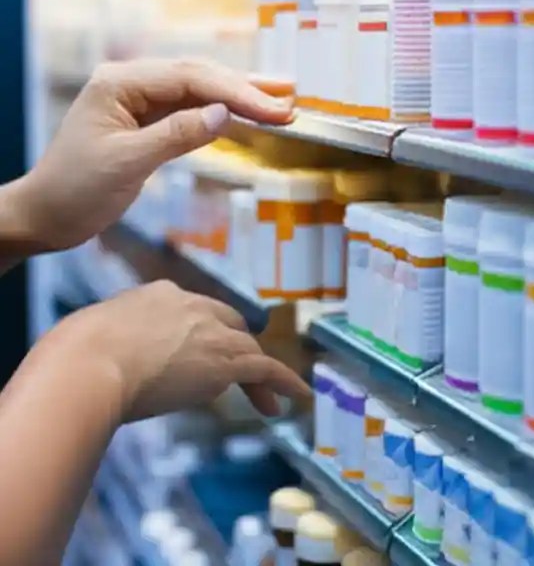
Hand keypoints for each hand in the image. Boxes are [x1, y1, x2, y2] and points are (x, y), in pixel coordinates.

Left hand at [16, 58, 293, 252]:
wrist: (44, 215)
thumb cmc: (75, 191)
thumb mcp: (127, 164)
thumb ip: (176, 135)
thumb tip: (224, 114)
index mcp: (119, 83)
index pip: (190, 78)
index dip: (237, 92)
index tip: (275, 109)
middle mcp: (130, 82)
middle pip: (199, 75)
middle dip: (246, 88)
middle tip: (289, 102)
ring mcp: (138, 100)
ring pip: (199, 89)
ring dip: (239, 95)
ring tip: (281, 97)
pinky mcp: (146, 120)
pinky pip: (191, 108)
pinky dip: (223, 110)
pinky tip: (248, 113)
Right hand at [44, 280, 309, 421]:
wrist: (86, 367)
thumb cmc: (70, 358)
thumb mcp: (87, 338)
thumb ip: (105, 343)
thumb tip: (88, 361)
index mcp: (156, 294)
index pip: (191, 311)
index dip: (199, 332)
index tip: (196, 351)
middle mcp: (190, 305)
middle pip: (228, 325)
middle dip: (235, 347)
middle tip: (240, 373)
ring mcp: (211, 332)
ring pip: (247, 349)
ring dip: (259, 375)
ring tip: (270, 402)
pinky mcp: (227, 360)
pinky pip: (267, 369)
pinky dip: (286, 382)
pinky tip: (299, 397)